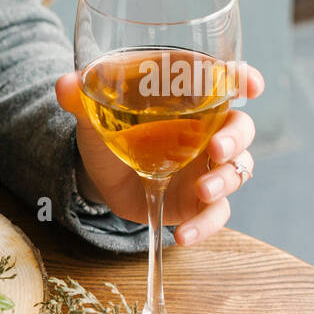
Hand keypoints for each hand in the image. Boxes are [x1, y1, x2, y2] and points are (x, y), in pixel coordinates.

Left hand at [54, 65, 264, 245]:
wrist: (99, 174)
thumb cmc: (107, 132)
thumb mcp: (92, 114)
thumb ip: (80, 98)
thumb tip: (64, 85)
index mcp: (189, 99)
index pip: (226, 81)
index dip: (243, 78)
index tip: (249, 84)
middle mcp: (208, 131)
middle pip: (241, 128)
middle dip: (236, 138)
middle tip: (217, 150)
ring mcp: (208, 167)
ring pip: (237, 171)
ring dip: (225, 181)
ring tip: (202, 191)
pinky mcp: (199, 201)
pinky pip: (216, 214)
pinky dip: (205, 226)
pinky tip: (183, 235)